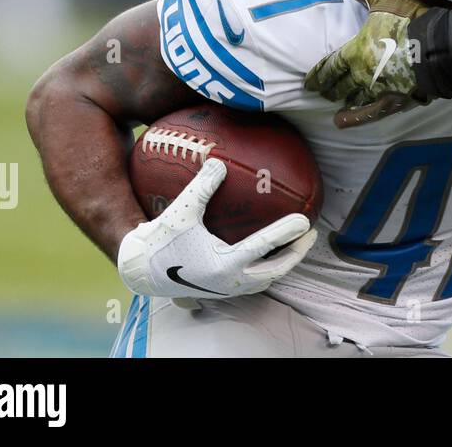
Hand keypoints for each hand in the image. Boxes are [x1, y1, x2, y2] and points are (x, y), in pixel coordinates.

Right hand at [117, 159, 315, 301]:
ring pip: (266, 280)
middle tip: (312, 233)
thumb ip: (201, 188)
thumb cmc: (160, 240)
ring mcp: (227, 289)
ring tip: (299, 244)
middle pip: (275, 271)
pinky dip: (268, 268)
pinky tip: (272, 254)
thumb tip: (219, 161)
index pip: (262, 248)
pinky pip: (254, 281)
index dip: (285, 233)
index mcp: (222, 264)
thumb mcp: (180, 213)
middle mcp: (228, 281)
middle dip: (296, 253)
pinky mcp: (222, 290)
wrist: (140, 271)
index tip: (305, 221)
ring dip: (285, 263)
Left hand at [303, 0, 427, 127]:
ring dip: (341, 99)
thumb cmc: (410, 22)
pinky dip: (353, 119)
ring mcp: (377, 91)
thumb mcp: (382, 0)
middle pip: (338, 85)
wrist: (440, 47)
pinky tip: (341, 122)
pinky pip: (369, 114)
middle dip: (329, 87)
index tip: (309, 80)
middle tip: (321, 89)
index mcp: (356, 52)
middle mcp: (361, 75)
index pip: (330, 65)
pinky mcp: (394, 102)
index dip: (318, 73)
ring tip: (334, 101)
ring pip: (352, 99)